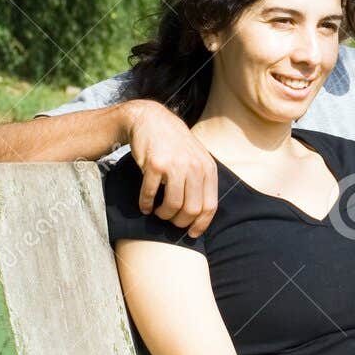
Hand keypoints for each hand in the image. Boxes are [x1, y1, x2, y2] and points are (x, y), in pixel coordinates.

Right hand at [122, 99, 218, 237]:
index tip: (191, 234)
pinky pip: (151, 194)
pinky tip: (144, 205)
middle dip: (179, 222)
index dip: (201, 224)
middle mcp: (195, 167)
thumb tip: (200, 215)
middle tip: (170, 219)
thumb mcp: (196, 158)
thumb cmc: (174, 145)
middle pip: (191, 210)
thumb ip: (201, 181)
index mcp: (208, 168)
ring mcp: (175, 165)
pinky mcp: (155, 164)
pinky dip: (146, 204)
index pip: (210, 206)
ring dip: (163, 215)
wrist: (151, 120)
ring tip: (158, 212)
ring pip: (173, 205)